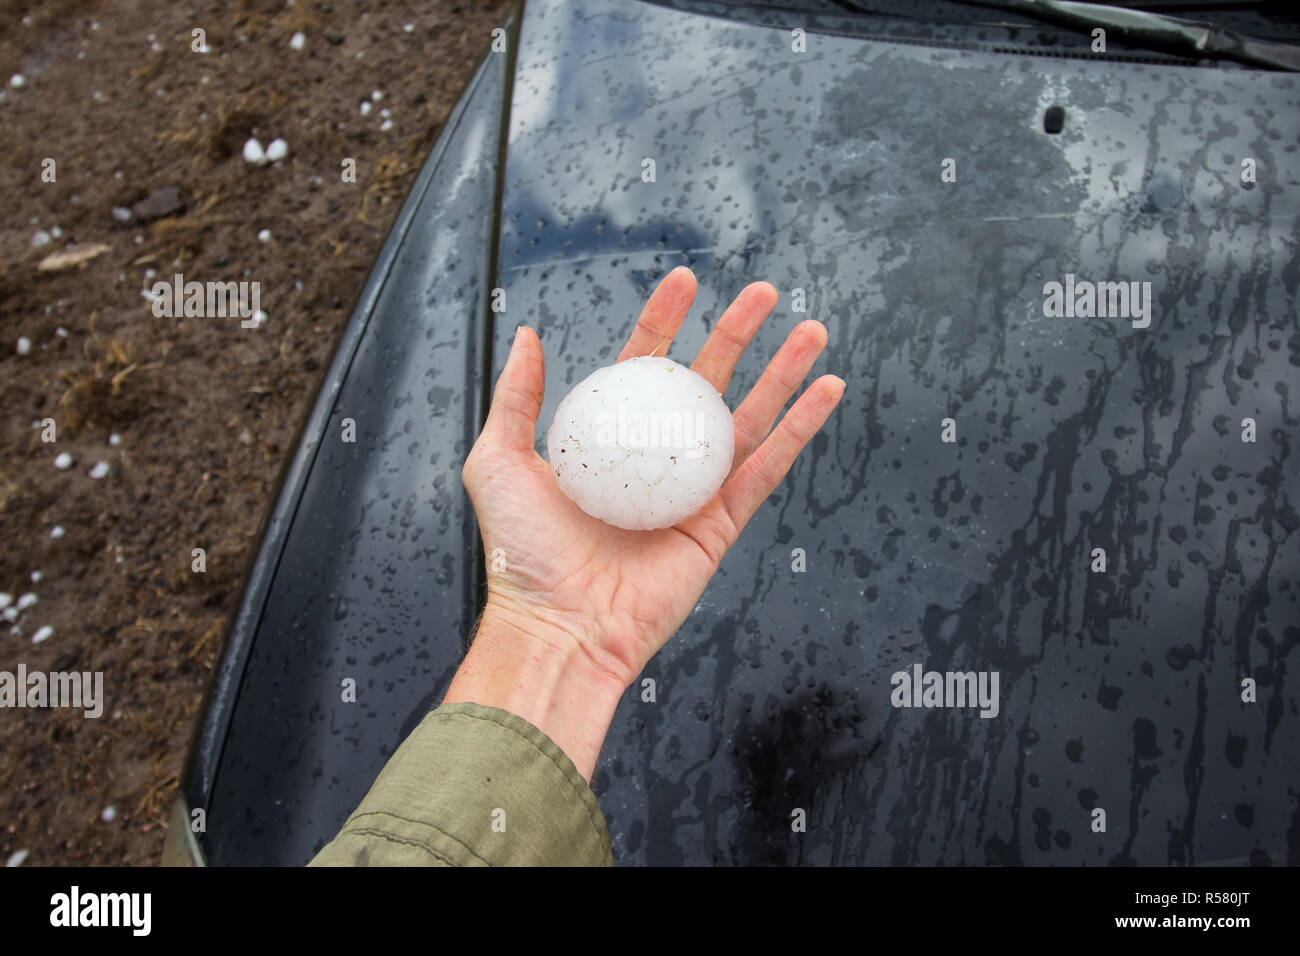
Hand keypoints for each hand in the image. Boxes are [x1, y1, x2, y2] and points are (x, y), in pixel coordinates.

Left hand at [446, 266, 843, 778]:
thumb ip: (516, 398)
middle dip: (737, 334)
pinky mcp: (722, 525)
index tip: (684, 279)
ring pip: (747, 419)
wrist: (557, 625)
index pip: (644, 364)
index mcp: (608, 440)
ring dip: (783, 373)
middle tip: (763, 291)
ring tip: (811, 330)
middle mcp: (654, 459)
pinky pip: (767, 468)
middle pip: (706, 382)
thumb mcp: (498, 461)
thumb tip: (530, 335)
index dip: (665, 320)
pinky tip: (825, 390)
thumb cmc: (520, 552)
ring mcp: (692, 491)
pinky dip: (799, 429)